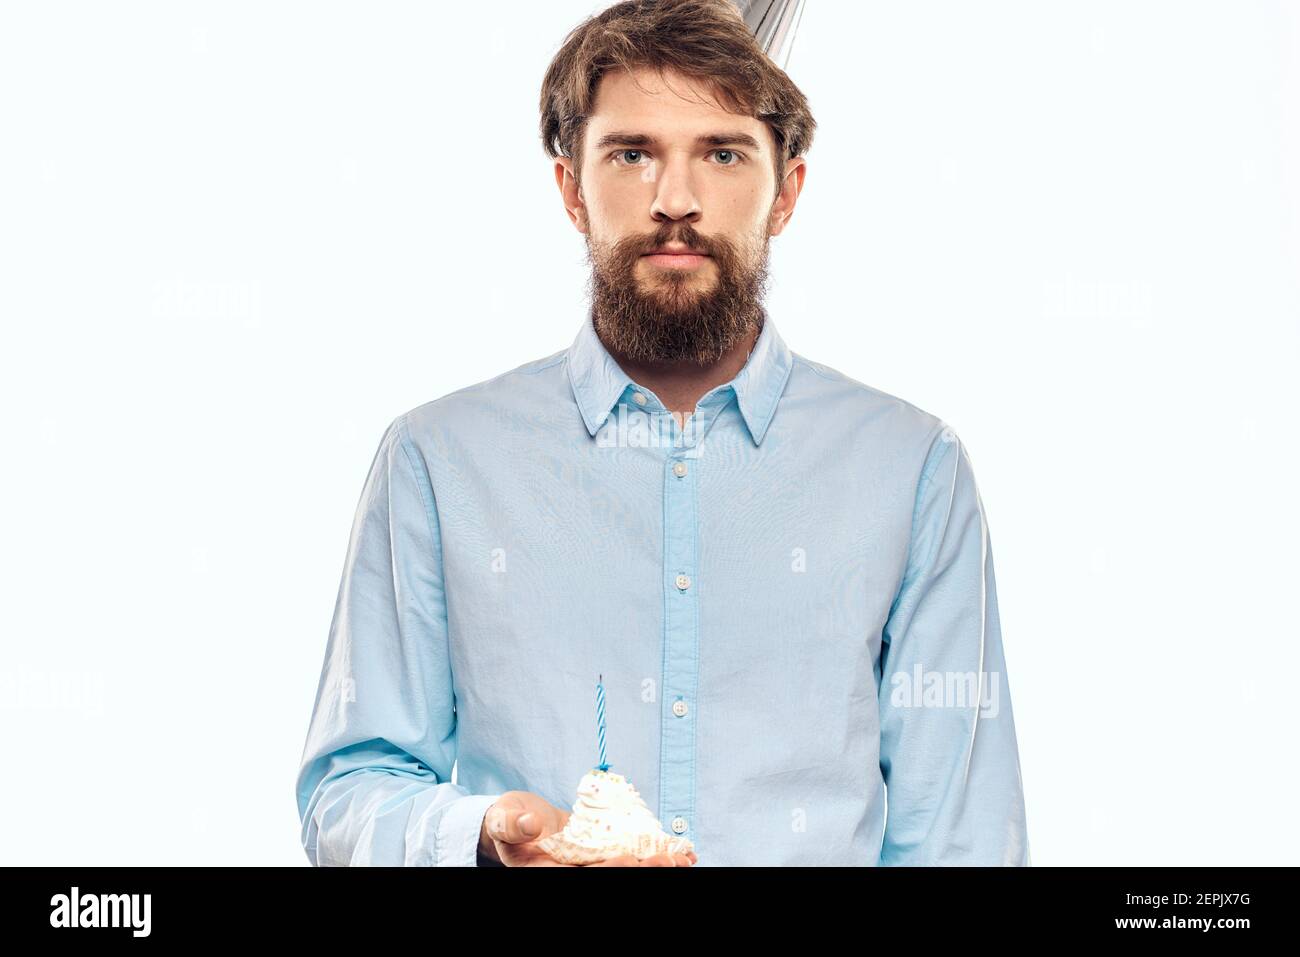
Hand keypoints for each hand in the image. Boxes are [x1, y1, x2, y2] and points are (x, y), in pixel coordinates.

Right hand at [478, 791, 697, 866]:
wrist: (520, 822)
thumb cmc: (508, 820)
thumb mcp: (503, 819)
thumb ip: (511, 824)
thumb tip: (529, 825)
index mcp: (545, 874)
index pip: (579, 878)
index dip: (605, 871)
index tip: (624, 859)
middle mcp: (572, 874)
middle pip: (609, 877)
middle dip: (638, 871)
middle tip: (664, 861)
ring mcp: (591, 867)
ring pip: (626, 871)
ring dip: (653, 867)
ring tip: (680, 860)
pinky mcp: (605, 856)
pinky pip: (634, 857)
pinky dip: (657, 856)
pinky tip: (682, 854)